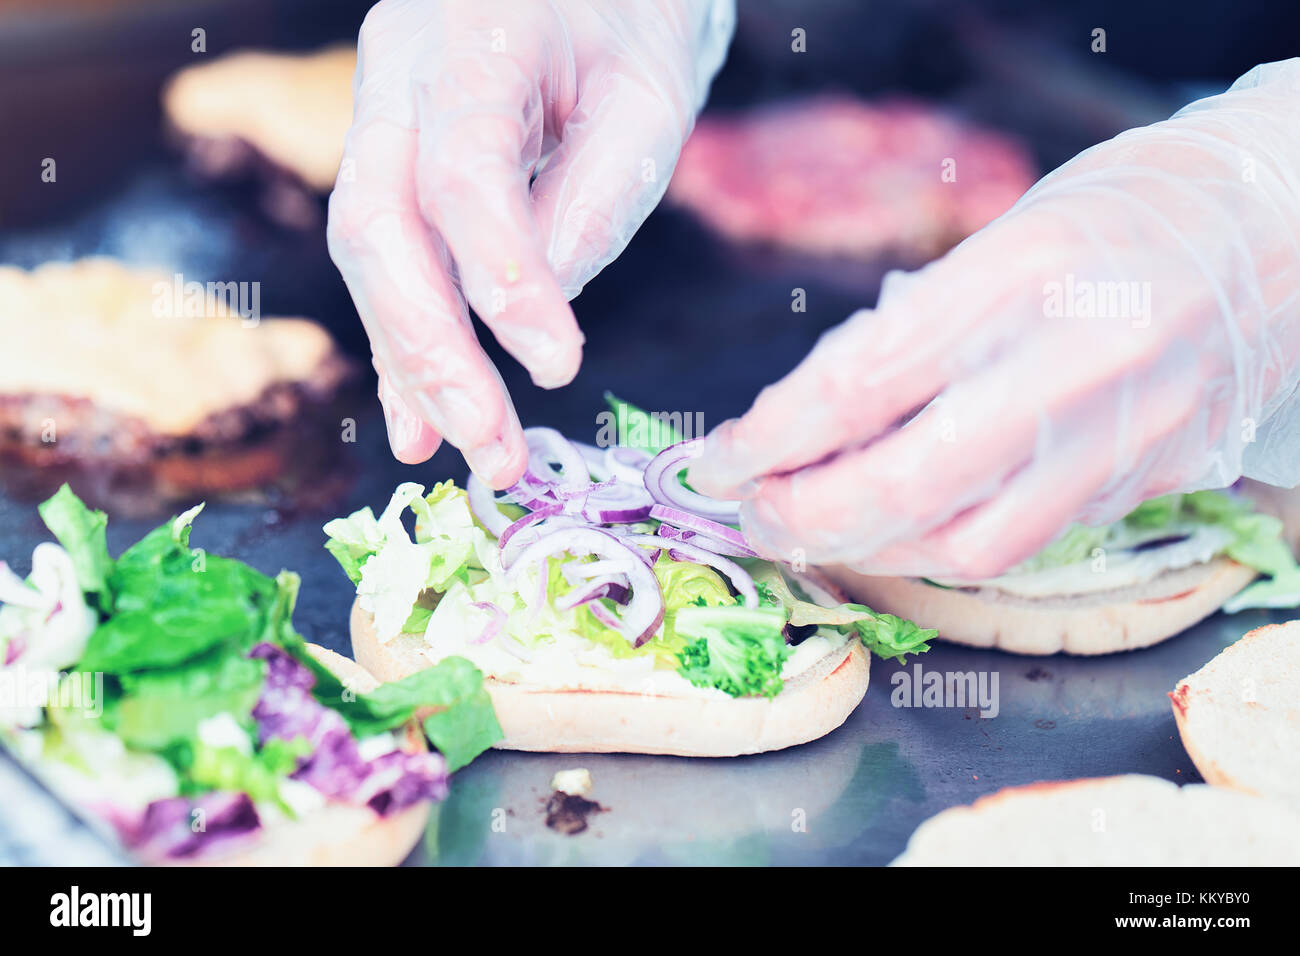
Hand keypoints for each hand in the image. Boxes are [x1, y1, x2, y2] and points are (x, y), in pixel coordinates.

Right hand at [328, 0, 733, 486]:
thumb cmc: (629, 21)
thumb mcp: (648, 97)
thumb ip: (599, 199)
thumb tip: (543, 311)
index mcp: (470, 42)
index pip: (463, 174)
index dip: (502, 277)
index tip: (558, 363)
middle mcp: (397, 80)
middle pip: (380, 230)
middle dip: (433, 353)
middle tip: (495, 446)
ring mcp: (380, 122)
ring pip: (372, 259)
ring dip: (419, 370)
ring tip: (480, 453)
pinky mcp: (391, 168)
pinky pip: (388, 267)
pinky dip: (406, 348)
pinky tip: (422, 425)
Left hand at [690, 59, 1299, 577]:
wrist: (1267, 234)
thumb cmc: (1114, 220)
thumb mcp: (996, 238)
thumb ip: (909, 329)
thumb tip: (806, 417)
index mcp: (1017, 275)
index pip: (861, 383)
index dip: (772, 437)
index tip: (720, 458)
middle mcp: (1071, 363)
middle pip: (904, 485)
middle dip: (803, 516)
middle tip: (752, 513)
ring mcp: (1116, 435)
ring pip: (959, 543)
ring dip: (861, 549)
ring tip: (809, 530)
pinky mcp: (1143, 483)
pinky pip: (1017, 545)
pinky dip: (934, 551)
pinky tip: (892, 533)